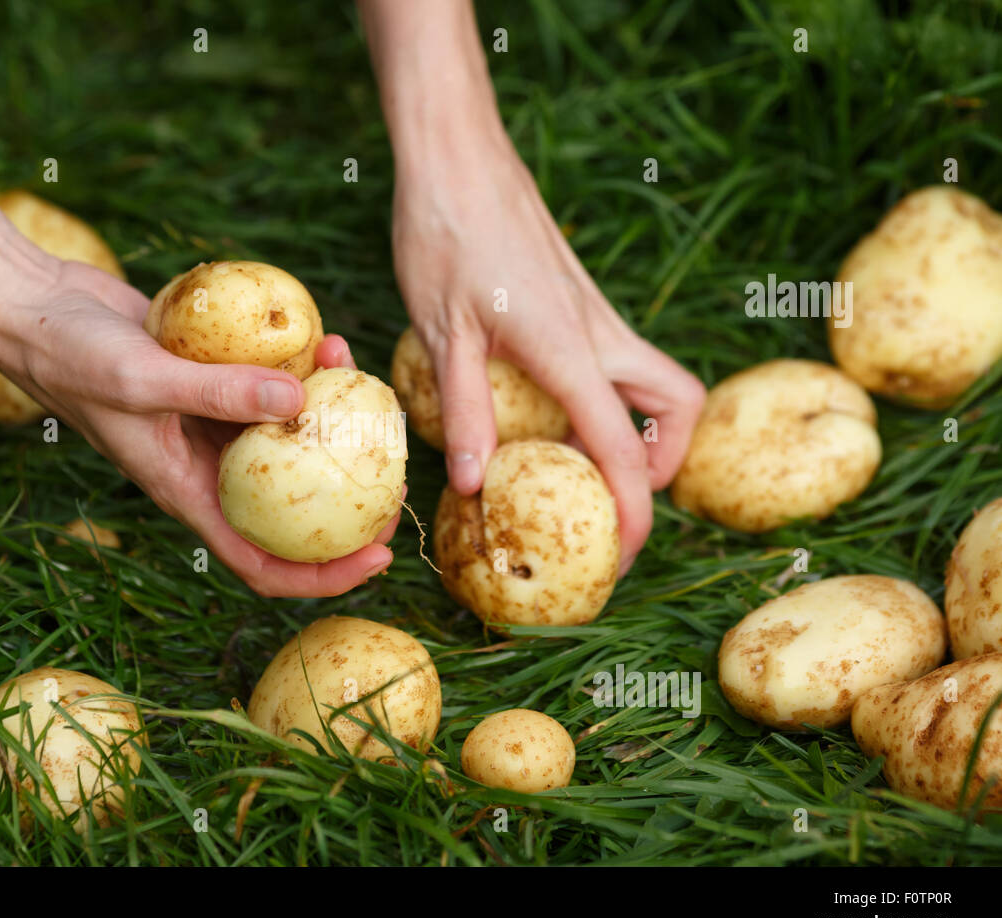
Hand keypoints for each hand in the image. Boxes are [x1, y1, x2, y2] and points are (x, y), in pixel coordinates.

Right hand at [0, 259, 399, 597]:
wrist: (39, 309)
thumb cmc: (74, 357)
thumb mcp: (144, 379)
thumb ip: (219, 392)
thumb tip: (304, 403)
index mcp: (188, 493)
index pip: (262, 562)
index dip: (322, 575)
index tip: (377, 559)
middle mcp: (208, 469)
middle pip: (290, 506)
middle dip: (347, 497)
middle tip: (397, 470)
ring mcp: (213, 425)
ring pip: (288, 438)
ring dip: (330, 415)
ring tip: (358, 372)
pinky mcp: (215, 382)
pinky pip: (272, 386)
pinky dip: (301, 369)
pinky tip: (325, 338)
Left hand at [391, 138, 704, 572]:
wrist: (456, 155)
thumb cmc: (443, 234)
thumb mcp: (441, 331)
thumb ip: (465, 409)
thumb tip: (473, 484)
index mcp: (570, 349)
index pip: (623, 448)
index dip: (632, 512)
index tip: (620, 558)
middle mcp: (599, 332)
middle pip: (680, 407)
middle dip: (665, 462)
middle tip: (612, 498)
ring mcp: (595, 313)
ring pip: (657, 379)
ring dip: (644, 428)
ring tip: (583, 463)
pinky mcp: (578, 300)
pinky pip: (619, 359)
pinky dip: (610, 396)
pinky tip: (550, 408)